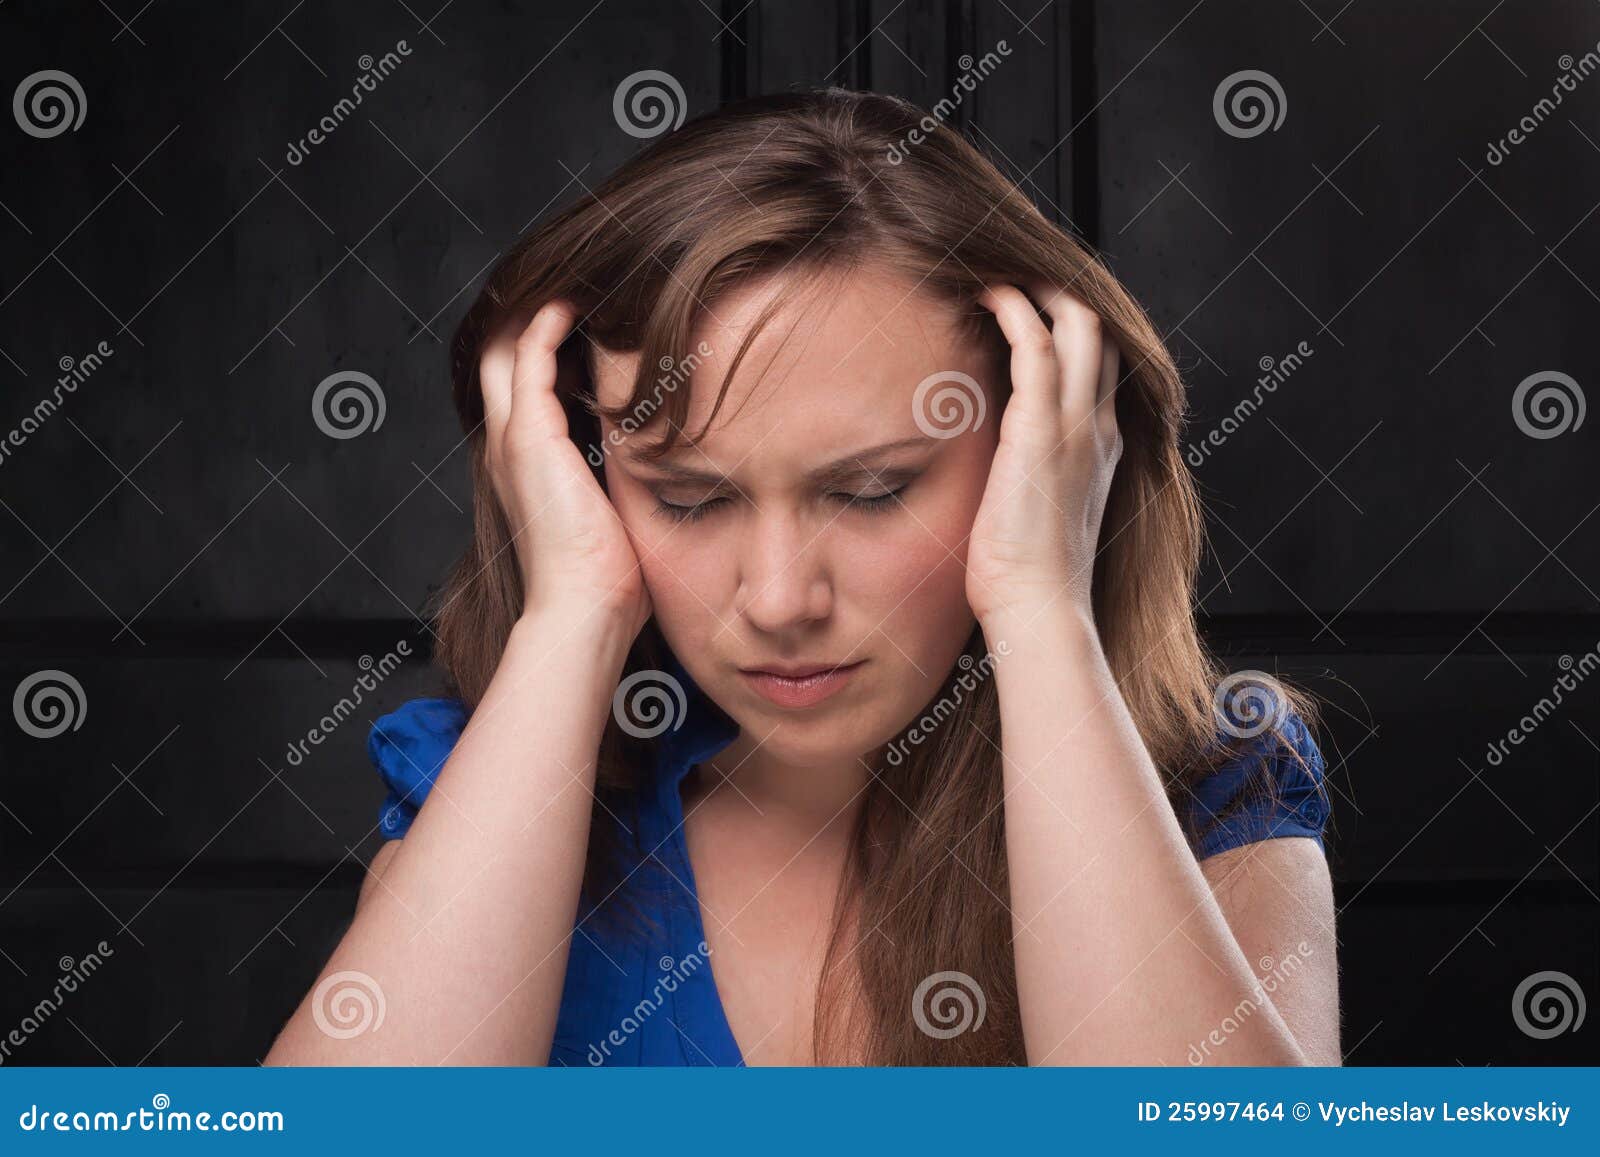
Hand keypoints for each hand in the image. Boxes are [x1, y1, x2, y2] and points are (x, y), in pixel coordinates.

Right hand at [478, 300, 651, 636]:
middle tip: (572, 287)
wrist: (587, 606)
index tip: (582, 321)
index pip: (521, 387)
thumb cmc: (609, 576)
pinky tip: (573, 302)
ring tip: (574, 282)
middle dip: (528, 318)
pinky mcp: (530, 435)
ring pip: (507, 347)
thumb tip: (664, 462)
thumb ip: (622, 480)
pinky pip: (530, 355)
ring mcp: (515, 439)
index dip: (540, 348)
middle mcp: (510, 447)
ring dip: (536, 309)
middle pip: (500, 358)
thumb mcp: (615, 511)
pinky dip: (546, 321)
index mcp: (527, 466)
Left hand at [965, 281, 1121, 628]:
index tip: (1036, 308)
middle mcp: (1098, 429)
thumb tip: (999, 470)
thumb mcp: (1039, 517)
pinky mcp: (1041, 431)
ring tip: (999, 271)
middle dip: (1063, 293)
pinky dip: (1015, 309)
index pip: (1102, 366)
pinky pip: (1036, 345)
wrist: (1040, 613)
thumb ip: (1031, 480)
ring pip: (1078, 325)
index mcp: (1102, 449)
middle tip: (1018, 274)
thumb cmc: (1028, 581)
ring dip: (1039, 289)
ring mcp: (1075, 427)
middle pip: (1100, 332)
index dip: (1075, 329)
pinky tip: (988, 294)